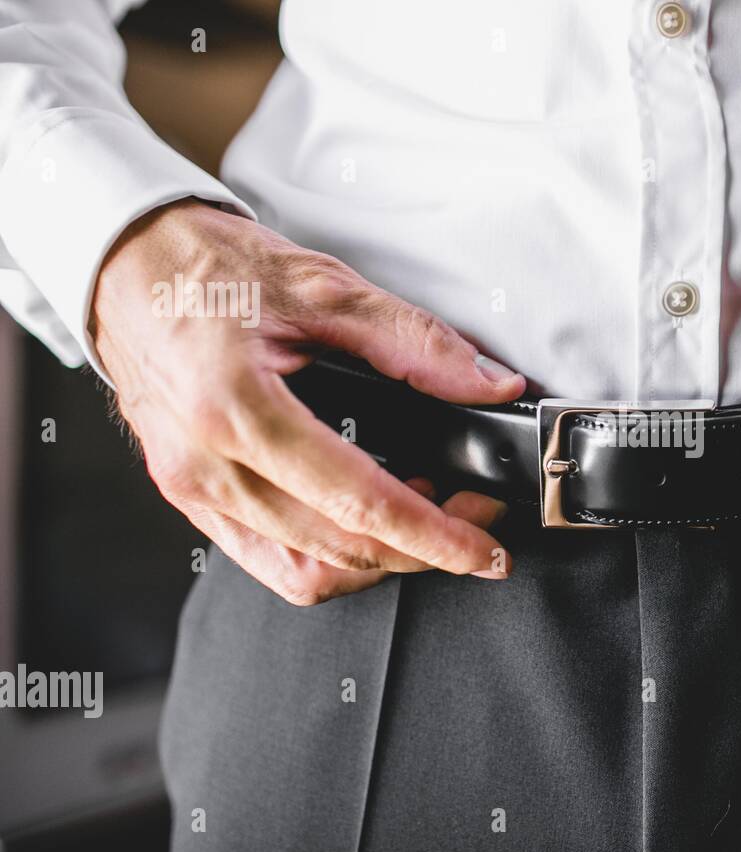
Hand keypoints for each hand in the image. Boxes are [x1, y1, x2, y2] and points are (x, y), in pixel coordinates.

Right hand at [91, 198, 525, 604]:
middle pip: (340, 549)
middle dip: (424, 548)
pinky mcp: (189, 496)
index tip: (488, 552)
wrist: (123, 261)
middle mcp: (205, 465)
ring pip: (305, 571)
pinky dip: (330, 556)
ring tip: (427, 517)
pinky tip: (367, 522)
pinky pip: (268, 559)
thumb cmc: (206, 266)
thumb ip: (415, 342)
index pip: (360, 503)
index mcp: (234, 410)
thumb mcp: (322, 287)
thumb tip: (488, 383)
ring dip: (379, 560)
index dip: (438, 537)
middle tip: (476, 515)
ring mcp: (191, 489)